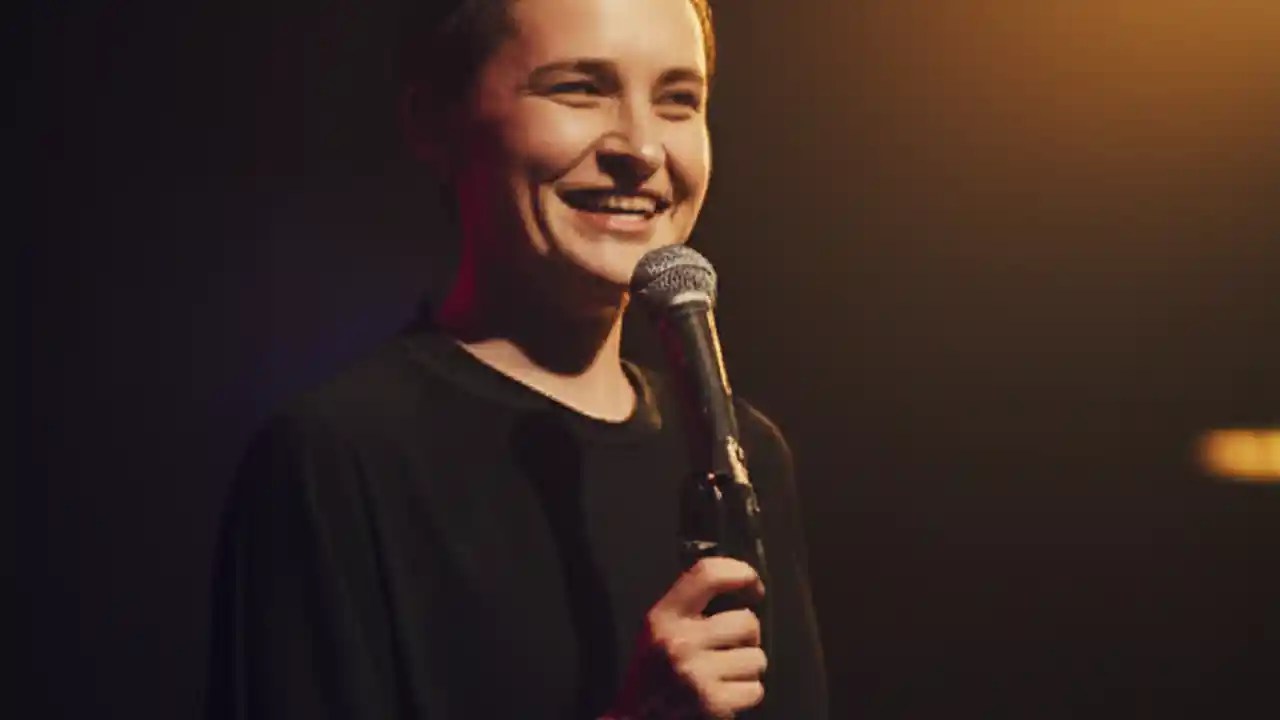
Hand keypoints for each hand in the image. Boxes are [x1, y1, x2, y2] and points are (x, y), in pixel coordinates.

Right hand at [606, 557, 766, 718]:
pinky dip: (746, 694)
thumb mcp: (657, 629)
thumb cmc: (652, 674)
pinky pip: (755, 689)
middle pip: (747, 621)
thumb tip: (739, 582)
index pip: (708, 574)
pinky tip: (725, 695)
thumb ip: (688, 605)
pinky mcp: (713, 703)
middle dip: (747, 636)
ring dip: (747, 668)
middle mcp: (679, 641)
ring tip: (724, 675)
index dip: (741, 572)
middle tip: (729, 648)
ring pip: (757, 658)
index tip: (753, 585)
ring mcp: (697, 674)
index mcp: (664, 617)